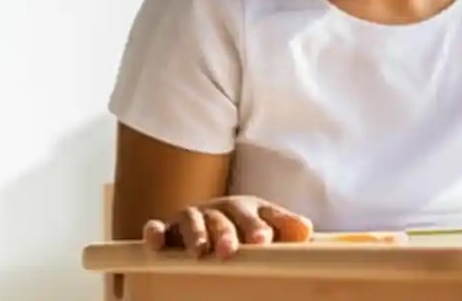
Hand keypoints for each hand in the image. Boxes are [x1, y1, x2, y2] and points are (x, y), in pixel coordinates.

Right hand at [143, 195, 312, 258]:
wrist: (212, 222)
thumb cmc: (245, 229)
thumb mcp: (269, 225)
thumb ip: (287, 228)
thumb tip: (307, 230)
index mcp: (246, 209)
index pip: (254, 214)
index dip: (257, 226)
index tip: (263, 240)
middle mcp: (218, 210)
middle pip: (223, 218)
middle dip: (226, 233)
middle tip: (230, 250)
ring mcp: (192, 219)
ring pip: (192, 220)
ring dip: (195, 234)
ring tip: (200, 252)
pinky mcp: (167, 231)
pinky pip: (158, 228)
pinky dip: (154, 233)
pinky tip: (155, 243)